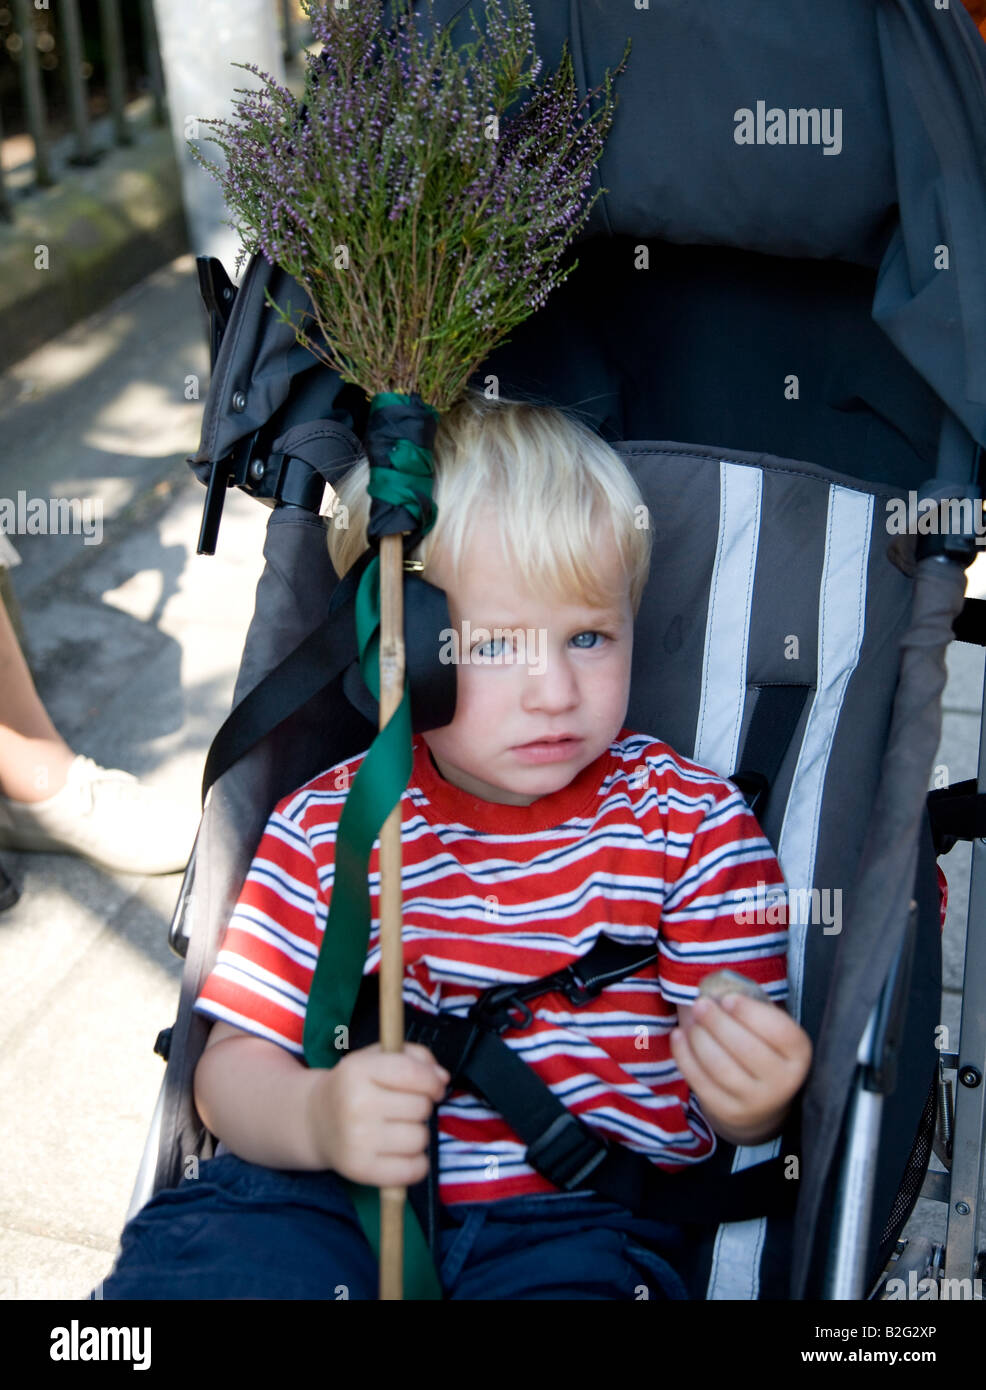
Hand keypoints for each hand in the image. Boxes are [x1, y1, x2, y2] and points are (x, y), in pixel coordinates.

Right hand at [305, 1042, 450, 1186]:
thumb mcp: (376, 1057)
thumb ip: (414, 1057)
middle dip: (422, 1106)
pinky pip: (413, 1170)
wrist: (314, 1121)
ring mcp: (357, 1140)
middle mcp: (356, 1104)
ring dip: (418, 1134)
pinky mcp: (361, 1169)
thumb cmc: (354, 1086)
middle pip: (420, 1107)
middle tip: (406, 1108)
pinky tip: (402, 1152)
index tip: (435, 1087)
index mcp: (358, 1070)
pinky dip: (417, 1163)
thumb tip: (442, 1078)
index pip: (412, 1073)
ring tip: (400, 1129)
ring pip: (420, 1138)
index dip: (433, 1081)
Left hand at [669, 994, 811, 1145]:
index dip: (751, 1013)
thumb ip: (752, 1007)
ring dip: (700, 1038)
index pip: (780, 1032)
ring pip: (721, 1068)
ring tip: (692, 1021)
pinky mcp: (729, 1112)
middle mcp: (783, 1082)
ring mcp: (756, 1102)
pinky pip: (701, 1082)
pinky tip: (679, 1036)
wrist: (761, 1102)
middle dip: (718, 1023)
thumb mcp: (769, 1027)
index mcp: (799, 1054)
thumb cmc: (763, 1048)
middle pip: (746, 1049)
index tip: (728, 998)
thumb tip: (715, 989)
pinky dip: (685, 1056)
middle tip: (701, 1004)